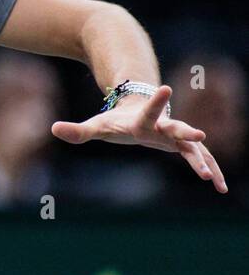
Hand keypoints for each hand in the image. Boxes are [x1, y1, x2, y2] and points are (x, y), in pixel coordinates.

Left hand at [51, 85, 227, 192]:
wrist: (138, 112)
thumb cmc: (115, 121)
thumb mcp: (96, 126)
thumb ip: (77, 130)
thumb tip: (53, 129)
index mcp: (141, 121)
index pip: (147, 112)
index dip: (155, 101)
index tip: (166, 87)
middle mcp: (162, 127)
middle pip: (176, 128)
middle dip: (187, 132)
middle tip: (200, 135)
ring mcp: (175, 137)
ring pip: (192, 148)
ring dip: (202, 162)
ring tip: (211, 180)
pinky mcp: (182, 147)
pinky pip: (200, 158)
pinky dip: (210, 170)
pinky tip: (220, 187)